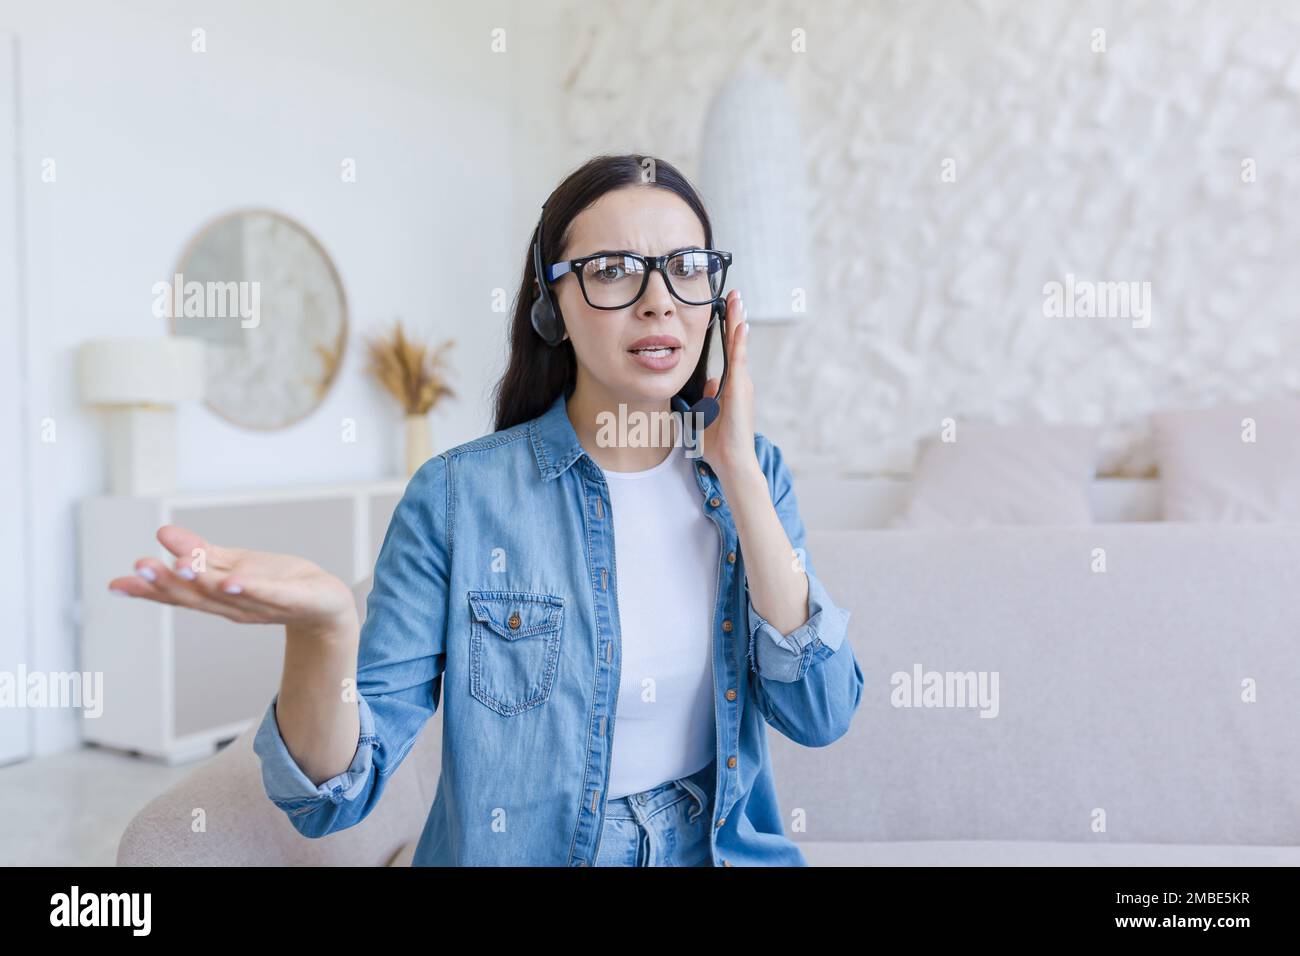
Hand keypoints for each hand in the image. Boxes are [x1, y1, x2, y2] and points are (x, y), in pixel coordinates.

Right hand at [108, 525, 357, 641]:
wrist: (325, 604)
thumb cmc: (278, 582)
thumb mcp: (234, 563)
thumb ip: (200, 552)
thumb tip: (162, 533)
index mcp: (217, 597)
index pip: (179, 593)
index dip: (149, 590)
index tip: (117, 584)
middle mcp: (233, 605)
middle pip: (196, 595)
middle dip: (167, 583)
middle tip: (139, 568)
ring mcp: (261, 604)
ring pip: (227, 593)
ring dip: (204, 581)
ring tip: (179, 566)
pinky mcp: (290, 598)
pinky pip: (268, 593)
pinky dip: (251, 588)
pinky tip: (234, 581)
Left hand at [698, 289, 758, 481]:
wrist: (731, 460)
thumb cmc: (719, 443)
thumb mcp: (709, 413)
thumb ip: (710, 396)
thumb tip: (711, 382)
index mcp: (732, 386)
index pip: (730, 351)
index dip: (729, 331)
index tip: (728, 310)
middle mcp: (740, 382)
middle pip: (737, 343)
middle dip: (736, 318)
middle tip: (735, 295)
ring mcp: (742, 384)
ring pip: (739, 346)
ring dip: (737, 322)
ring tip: (737, 300)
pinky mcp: (739, 389)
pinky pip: (739, 360)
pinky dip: (739, 342)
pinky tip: (740, 325)